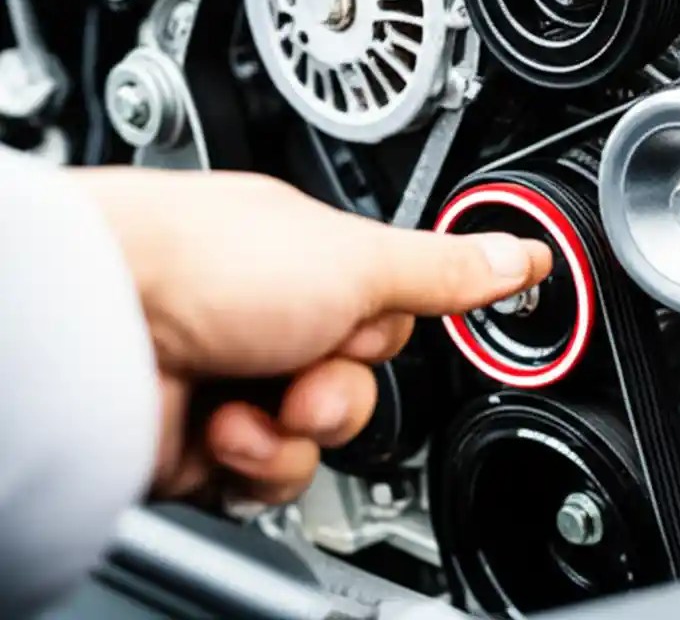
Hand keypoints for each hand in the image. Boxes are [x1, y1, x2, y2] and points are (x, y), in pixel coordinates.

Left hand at [74, 168, 551, 502]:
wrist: (100, 320)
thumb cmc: (208, 261)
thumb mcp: (361, 262)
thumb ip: (447, 271)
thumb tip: (526, 255)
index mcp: (305, 262)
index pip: (387, 317)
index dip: (387, 331)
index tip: (372, 323)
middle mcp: (267, 319)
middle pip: (359, 386)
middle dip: (343, 387)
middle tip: (308, 366)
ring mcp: (233, 382)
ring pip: (318, 441)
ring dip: (300, 428)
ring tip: (260, 401)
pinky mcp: (202, 445)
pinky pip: (269, 478)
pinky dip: (257, 460)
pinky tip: (226, 427)